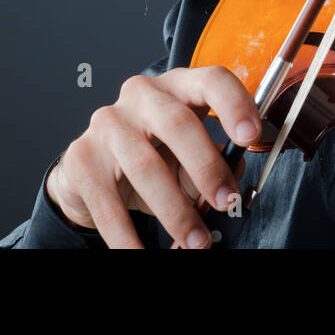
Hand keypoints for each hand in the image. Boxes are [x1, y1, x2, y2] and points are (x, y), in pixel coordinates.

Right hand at [45, 66, 259, 248]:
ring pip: (146, 166)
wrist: (92, 168)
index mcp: (179, 86)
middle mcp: (142, 95)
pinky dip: (129, 237)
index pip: (211, 80)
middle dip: (207, 168)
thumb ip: (213, 161)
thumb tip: (232, 176)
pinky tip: (143, 254)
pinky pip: (109, 203)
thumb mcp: (188, 153)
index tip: (251, 136)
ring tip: (196, 241)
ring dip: (175, 211)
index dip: (235, 104)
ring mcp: (108, 123)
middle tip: (226, 202)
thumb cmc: (152, 152)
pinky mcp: (83, 158)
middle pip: (178, 123)